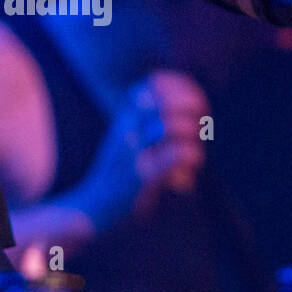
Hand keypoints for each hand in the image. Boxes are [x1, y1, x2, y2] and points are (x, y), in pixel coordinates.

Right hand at [82, 70, 209, 226]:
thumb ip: (146, 118)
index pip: (155, 83)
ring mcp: (133, 152)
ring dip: (191, 134)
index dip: (182, 87)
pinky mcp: (142, 177)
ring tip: (192, 146)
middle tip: (199, 123)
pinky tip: (190, 167)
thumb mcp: (125, 136)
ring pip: (170, 127)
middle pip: (165, 101)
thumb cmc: (116, 173)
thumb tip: (184, 101)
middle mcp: (127, 128)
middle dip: (191, 108)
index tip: (196, 102)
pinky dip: (190, 157)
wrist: (92, 207)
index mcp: (125, 116)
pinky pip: (175, 156)